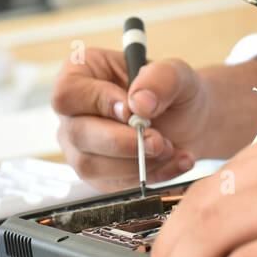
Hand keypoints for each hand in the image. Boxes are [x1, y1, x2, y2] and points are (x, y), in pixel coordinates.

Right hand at [51, 46, 207, 190]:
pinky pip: (114, 184)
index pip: (68, 93)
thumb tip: (139, 104)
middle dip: (123, 142)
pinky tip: (175, 161)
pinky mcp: (98, 175)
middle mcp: (74, 113)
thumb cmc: (172, 90)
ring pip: (92, 165)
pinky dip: (151, 176)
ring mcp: (81, 146)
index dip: (97, 103)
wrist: (189, 119)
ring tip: (169, 148)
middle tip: (158, 140)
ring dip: (137, 163)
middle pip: (78, 133)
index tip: (131, 110)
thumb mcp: (175, 72)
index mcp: (81, 74)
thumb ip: (159, 79)